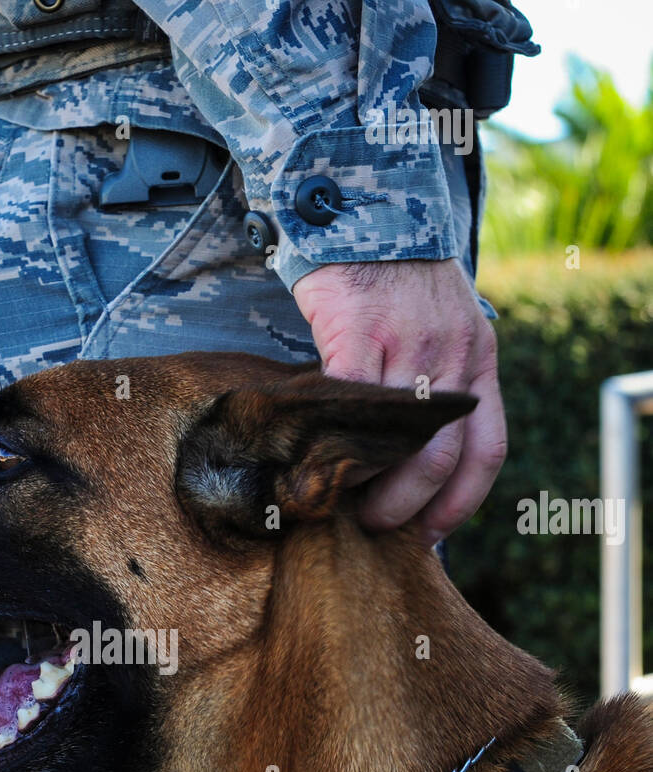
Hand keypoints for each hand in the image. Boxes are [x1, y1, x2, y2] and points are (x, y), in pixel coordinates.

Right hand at [293, 259, 506, 544]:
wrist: (365, 205)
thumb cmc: (395, 278)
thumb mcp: (443, 326)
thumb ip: (437, 383)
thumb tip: (413, 456)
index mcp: (479, 360)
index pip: (486, 452)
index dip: (459, 505)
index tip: (431, 536)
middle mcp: (452, 356)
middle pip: (438, 460)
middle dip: (405, 507)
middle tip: (374, 526)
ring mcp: (406, 343)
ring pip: (390, 443)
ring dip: (364, 485)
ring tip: (339, 501)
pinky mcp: (357, 330)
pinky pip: (346, 407)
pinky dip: (331, 442)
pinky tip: (315, 456)